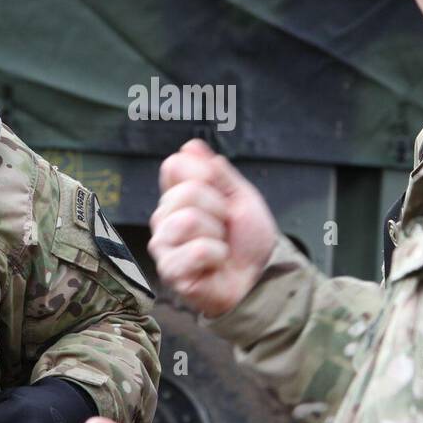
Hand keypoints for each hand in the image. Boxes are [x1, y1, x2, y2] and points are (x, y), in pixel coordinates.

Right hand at [150, 138, 277, 316]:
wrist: (259, 276)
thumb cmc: (247, 240)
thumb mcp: (240, 198)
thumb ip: (217, 172)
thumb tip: (191, 146)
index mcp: (177, 196)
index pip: (175, 166)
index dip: (205, 175)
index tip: (222, 194)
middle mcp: (164, 217)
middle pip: (187, 192)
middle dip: (218, 209)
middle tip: (224, 227)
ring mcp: (163, 245)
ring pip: (188, 220)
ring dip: (217, 235)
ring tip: (219, 246)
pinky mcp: (170, 270)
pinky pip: (197, 249)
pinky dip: (217, 256)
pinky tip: (214, 264)